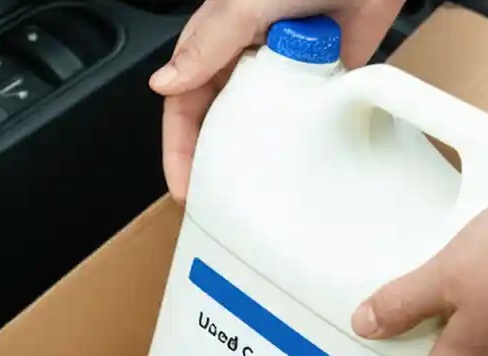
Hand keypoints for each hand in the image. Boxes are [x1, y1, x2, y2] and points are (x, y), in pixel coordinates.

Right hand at [150, 0, 403, 202]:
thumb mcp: (243, 4)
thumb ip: (206, 44)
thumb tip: (165, 83)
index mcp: (217, 41)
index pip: (185, 102)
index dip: (180, 147)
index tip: (185, 187)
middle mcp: (247, 60)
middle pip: (218, 121)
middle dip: (211, 162)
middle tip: (216, 203)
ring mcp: (285, 72)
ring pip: (259, 126)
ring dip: (253, 158)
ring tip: (252, 196)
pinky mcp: (322, 80)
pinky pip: (303, 119)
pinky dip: (297, 143)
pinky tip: (296, 169)